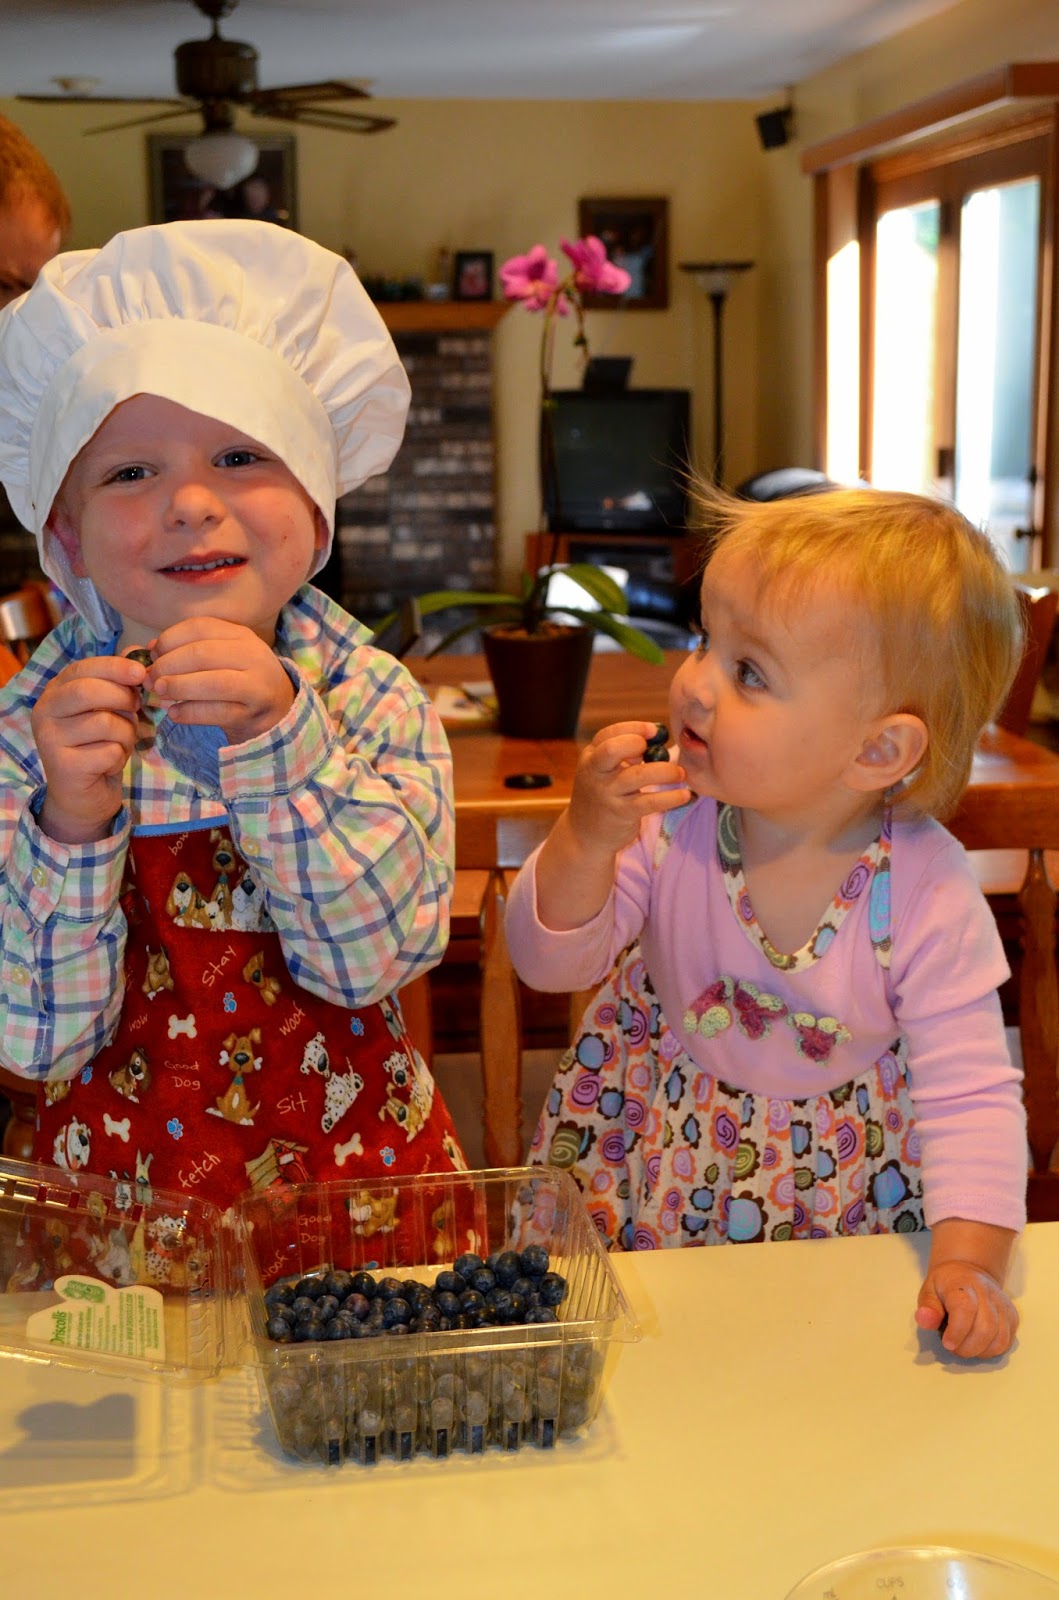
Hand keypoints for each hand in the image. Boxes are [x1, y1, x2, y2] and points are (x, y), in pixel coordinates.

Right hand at [31, 653, 147, 842]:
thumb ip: (120, 680)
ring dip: (126, 734)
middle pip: (89, 692)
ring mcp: (50, 740)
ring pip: (105, 723)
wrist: (84, 796)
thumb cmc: (99, 745)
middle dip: (122, 699)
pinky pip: (108, 752)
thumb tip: (140, 650)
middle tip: (135, 711)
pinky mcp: (63, 767)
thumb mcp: (110, 709)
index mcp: (55, 692)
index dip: (115, 667)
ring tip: (121, 744)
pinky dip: (120, 757)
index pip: (82, 668)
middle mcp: (45, 712)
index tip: (140, 673)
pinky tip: (111, 764)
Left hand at [146, 617, 294, 744]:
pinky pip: (216, 712)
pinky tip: (174, 714)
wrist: (277, 710)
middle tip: (150, 679)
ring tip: (159, 693)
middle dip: (168, 666)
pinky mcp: (253, 713)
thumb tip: (147, 649)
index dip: (169, 639)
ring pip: (211, 683)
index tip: (152, 654)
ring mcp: (256, 685)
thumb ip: (186, 649)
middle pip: (202, 654)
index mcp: (241, 635)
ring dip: (178, 687)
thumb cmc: (238, 679)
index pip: (200, 627)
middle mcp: (253, 656)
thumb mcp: (219, 657)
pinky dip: (190, 713)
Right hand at [566, 720, 690, 858]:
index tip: (655, 730)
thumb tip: (657, 739)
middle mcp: (595, 772)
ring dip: (665, 771)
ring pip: (638, 775)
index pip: (608, 734)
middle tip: (661, 750)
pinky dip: (671, 798)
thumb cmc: (602, 794)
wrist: (584, 834)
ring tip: (681, 774)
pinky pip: (650, 802)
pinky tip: (685, 796)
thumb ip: (623, 754)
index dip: (634, 728)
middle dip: (637, 743)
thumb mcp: (604, 771)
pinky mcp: (621, 813)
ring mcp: (607, 793)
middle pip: (612, 749)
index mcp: (591, 756)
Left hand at [915, 1259, 1018, 1358]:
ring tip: (965, 1347)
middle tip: (954, 1349)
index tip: (947, 1343)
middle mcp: (987, 1293)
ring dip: (980, 1351)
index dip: (957, 1331)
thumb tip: (924, 1319)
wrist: (969, 1271)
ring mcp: (1002, 1305)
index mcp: (962, 1285)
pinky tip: (979, 1346)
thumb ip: (927, 1307)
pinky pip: (1007, 1341)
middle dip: (967, 1347)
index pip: (965, 1309)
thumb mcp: (929, 1290)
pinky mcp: (1012, 1316)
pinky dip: (992, 1350)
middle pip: (985, 1328)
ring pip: (999, 1338)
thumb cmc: (946, 1285)